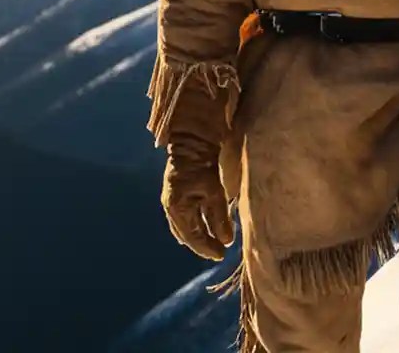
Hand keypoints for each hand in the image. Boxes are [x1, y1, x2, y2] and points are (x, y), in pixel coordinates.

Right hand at [161, 137, 234, 260]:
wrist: (191, 144)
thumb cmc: (203, 167)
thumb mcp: (214, 193)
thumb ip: (219, 218)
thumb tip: (227, 241)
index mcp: (177, 209)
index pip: (192, 236)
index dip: (207, 247)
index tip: (221, 255)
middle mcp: (171, 208)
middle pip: (186, 234)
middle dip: (202, 244)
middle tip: (218, 253)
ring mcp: (172, 202)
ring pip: (185, 227)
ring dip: (198, 236)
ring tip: (211, 245)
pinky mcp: (177, 196)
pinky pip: (185, 218)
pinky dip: (194, 226)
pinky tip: (201, 230)